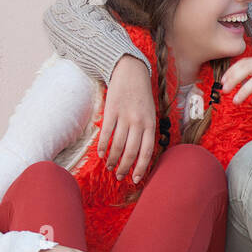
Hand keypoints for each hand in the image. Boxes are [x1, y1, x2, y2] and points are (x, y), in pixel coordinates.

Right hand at [98, 55, 156, 183]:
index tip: (136, 179)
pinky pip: (106, 133)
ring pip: (118, 145)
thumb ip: (147, 132)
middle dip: (125, 167)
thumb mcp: (151, 114)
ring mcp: (125, 117)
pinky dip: (102, 146)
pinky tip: (100, 155)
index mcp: (151, 124)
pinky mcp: (111, 111)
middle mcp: (139, 122)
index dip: (142, 167)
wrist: (131, 73)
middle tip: (119, 176)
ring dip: (112, 159)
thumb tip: (142, 154)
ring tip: (109, 167)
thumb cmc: (142, 97)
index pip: (147, 152)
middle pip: (132, 152)